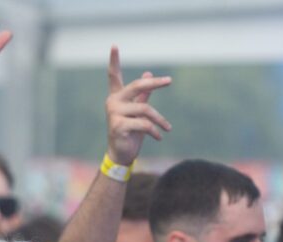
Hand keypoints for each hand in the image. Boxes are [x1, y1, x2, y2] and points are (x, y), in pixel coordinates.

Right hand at [104, 47, 171, 165]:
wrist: (121, 154)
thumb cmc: (131, 131)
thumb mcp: (139, 111)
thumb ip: (143, 94)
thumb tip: (148, 74)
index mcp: (117, 96)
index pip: (113, 76)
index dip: (114, 60)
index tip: (114, 45)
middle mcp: (113, 102)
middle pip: (137, 86)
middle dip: (155, 83)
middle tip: (170, 80)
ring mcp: (114, 114)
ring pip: (145, 109)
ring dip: (159, 120)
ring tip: (167, 128)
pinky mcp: (118, 127)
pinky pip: (143, 124)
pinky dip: (155, 130)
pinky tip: (159, 136)